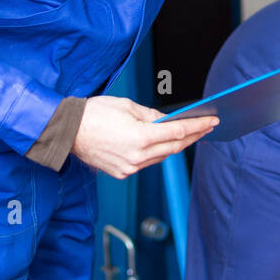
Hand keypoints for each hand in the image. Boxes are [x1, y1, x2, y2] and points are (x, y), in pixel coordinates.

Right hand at [71, 96, 217, 179]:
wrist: (67, 132)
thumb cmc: (94, 114)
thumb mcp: (127, 106)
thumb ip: (152, 116)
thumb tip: (167, 121)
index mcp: (141, 137)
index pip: (178, 132)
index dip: (198, 126)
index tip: (212, 122)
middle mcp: (138, 156)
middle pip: (174, 147)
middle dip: (193, 137)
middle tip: (205, 128)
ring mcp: (130, 167)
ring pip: (161, 157)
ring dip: (175, 146)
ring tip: (187, 135)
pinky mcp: (122, 173)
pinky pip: (147, 163)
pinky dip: (157, 153)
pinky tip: (162, 145)